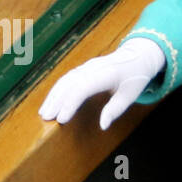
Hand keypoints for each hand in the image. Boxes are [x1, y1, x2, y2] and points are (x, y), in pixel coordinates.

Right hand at [39, 38, 166, 130]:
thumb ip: (115, 110)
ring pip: (65, 80)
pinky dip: (57, 90)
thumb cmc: (136, 77)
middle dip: (56, 101)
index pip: (83, 88)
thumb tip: (103, 126)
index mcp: (107, 73)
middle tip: (46, 118)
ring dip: (53, 96)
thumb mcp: (130, 95)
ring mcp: (87, 66)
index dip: (70, 104)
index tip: (61, 119)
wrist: (138, 55)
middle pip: (69, 84)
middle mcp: (93, 67)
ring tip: (43, 112)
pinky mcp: (83, 68)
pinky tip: (51, 102)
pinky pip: (67, 78)